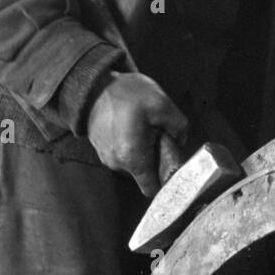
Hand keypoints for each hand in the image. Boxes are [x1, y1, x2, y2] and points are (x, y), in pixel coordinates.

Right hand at [86, 72, 189, 196]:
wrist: (93, 86)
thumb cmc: (126, 94)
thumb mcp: (162, 104)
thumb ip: (179, 126)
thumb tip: (180, 140)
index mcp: (133, 158)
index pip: (152, 188)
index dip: (166, 180)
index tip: (172, 165)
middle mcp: (117, 163)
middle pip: (146, 173)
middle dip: (156, 158)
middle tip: (158, 135)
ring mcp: (107, 158)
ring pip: (135, 163)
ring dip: (143, 150)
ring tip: (143, 127)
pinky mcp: (102, 150)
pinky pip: (124, 154)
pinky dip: (131, 145)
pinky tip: (131, 126)